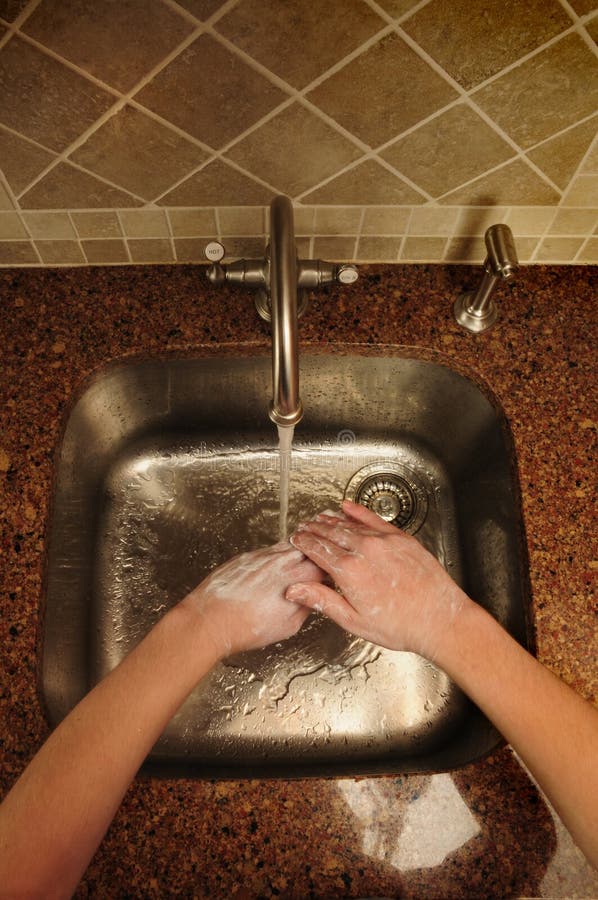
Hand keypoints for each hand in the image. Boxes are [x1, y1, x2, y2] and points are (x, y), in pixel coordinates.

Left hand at [181, 543, 323, 657]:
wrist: (211, 620)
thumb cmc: (247, 627)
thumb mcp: (288, 626)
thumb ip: (306, 606)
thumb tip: (315, 598)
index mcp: (297, 578)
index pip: (325, 563)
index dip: (330, 568)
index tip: (330, 575)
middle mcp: (282, 561)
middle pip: (309, 547)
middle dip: (317, 553)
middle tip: (320, 562)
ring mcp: (263, 555)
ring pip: (289, 545)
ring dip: (297, 552)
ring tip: (298, 564)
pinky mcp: (246, 556)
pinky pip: (269, 550)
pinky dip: (276, 556)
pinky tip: (273, 570)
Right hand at [287, 500, 470, 658]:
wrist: (440, 620)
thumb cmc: (401, 626)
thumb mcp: (354, 621)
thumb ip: (322, 600)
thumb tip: (294, 591)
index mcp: (349, 572)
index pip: (317, 549)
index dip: (304, 542)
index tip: (296, 538)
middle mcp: (365, 551)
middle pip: (331, 533)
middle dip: (315, 529)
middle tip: (304, 527)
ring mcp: (384, 541)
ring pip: (350, 525)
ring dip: (332, 521)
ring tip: (321, 518)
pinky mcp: (401, 538)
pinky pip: (374, 519)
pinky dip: (358, 512)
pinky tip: (348, 507)